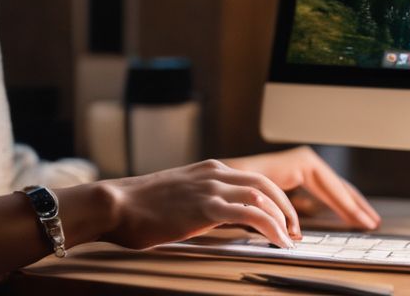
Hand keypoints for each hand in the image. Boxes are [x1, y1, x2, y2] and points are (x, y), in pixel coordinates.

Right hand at [99, 159, 299, 249]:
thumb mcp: (180, 197)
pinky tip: (277, 240)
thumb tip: (224, 219)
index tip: (285, 218)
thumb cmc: (139, 207)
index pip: (255, 179)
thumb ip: (205, 202)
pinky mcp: (206, 207)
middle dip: (286, 207)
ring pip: (263, 196)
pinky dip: (270, 226)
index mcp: (210, 169)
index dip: (276, 198)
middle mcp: (215, 174)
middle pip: (266, 184)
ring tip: (289, 238)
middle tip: (294, 230)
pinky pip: (250, 214)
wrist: (115, 205)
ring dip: (282, 218)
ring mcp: (211, 188)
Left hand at [224, 146, 380, 230]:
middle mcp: (302, 162)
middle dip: (355, 204)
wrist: (214, 182)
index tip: (360, 220)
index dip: (347, 205)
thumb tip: (294, 232)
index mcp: (299, 163)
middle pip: (337, 184)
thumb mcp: (256, 197)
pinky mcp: (294, 179)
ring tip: (367, 219)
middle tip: (372, 222)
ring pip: (332, 187)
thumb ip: (278, 212)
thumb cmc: (233, 186)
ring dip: (349, 204)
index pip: (332, 186)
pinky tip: (344, 215)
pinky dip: (335, 203)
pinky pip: (322, 191)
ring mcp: (299, 169)